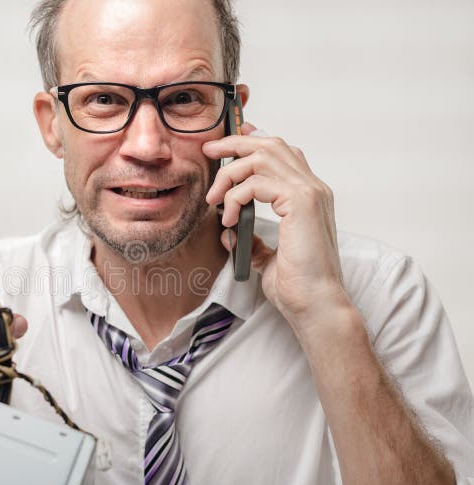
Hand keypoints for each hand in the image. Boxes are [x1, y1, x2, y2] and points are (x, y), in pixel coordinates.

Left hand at [203, 124, 350, 326]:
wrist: (315, 303)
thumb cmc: (298, 285)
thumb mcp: (269, 258)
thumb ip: (254, 241)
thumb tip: (230, 233)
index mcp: (310, 196)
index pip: (283, 153)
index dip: (255, 140)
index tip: (230, 140)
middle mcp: (313, 188)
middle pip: (271, 145)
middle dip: (235, 143)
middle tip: (209, 151)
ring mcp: (309, 192)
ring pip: (261, 157)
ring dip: (230, 173)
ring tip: (214, 198)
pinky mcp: (300, 201)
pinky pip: (256, 183)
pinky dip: (235, 197)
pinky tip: (229, 218)